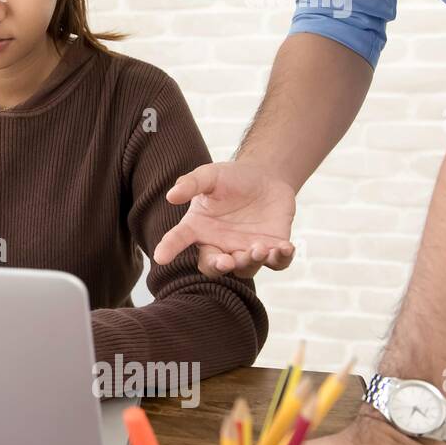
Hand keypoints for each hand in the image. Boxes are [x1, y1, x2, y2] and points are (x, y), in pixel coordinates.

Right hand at [152, 160, 296, 277]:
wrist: (266, 177)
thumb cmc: (231, 178)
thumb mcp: (209, 175)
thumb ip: (191, 184)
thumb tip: (171, 196)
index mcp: (198, 229)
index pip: (178, 241)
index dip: (168, 250)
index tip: (160, 257)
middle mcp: (219, 245)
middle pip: (213, 267)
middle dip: (219, 267)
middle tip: (226, 261)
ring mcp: (245, 250)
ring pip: (246, 269)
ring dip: (251, 261)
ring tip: (259, 247)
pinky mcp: (272, 249)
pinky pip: (276, 263)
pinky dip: (281, 259)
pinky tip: (284, 247)